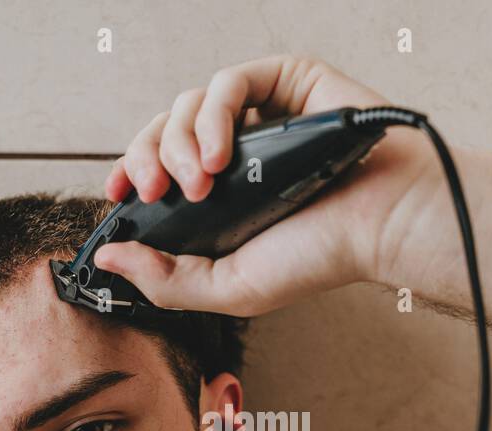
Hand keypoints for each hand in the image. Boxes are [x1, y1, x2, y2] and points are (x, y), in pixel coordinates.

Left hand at [93, 54, 437, 316]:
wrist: (382, 225)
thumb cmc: (321, 257)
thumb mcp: (229, 287)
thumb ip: (166, 278)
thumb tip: (108, 257)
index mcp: (221, 194)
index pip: (158, 168)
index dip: (128, 173)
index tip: (116, 195)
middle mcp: (237, 151)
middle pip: (162, 131)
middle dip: (146, 159)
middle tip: (157, 192)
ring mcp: (260, 114)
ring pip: (187, 104)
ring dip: (177, 142)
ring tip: (198, 183)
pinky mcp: (285, 82)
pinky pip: (228, 82)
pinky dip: (211, 114)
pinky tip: (218, 154)